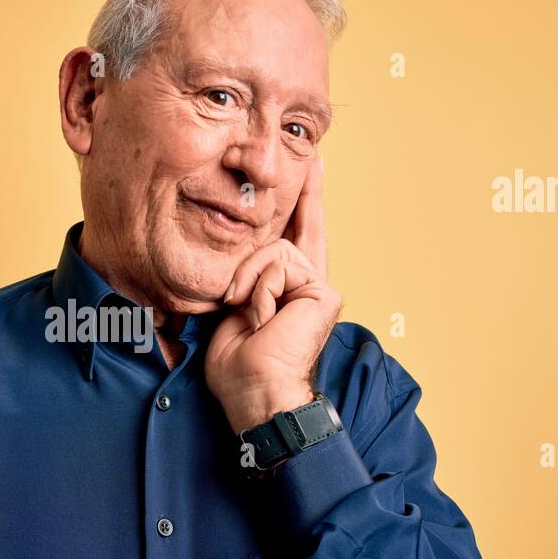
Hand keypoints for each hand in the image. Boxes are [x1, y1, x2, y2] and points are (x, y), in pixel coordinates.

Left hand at [205, 154, 343, 433]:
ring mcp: (320, 288)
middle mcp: (311, 287)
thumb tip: (233, 265)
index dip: (305, 204)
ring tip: (247, 313)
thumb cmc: (238, 365)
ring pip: (273, 250)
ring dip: (248, 281)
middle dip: (298, 204)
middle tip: (309, 172)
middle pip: (297, 232)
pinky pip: (278, 264)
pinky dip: (260, 290)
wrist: (255, 390)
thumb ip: (244, 279)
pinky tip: (263, 319)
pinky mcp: (324, 291)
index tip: (313, 168)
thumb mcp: (233, 308)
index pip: (297, 238)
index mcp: (290, 291)